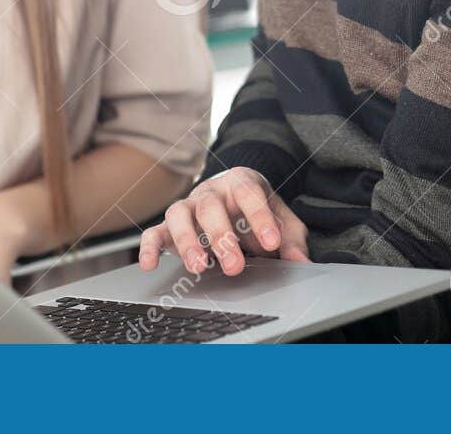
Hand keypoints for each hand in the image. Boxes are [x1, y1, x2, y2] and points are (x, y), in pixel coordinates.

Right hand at [137, 167, 309, 275]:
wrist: (237, 197)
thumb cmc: (258, 212)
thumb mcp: (283, 222)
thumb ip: (292, 240)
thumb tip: (301, 262)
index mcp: (242, 183)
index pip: (250, 194)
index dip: (260, 217)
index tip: (272, 243)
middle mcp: (212, 191)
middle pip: (211, 206)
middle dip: (222, 237)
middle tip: (235, 266)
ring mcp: (189, 206)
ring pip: (178, 214)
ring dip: (187, 240)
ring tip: (198, 267)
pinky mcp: (170, 226)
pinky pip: (154, 231)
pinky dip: (148, 246)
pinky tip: (150, 265)